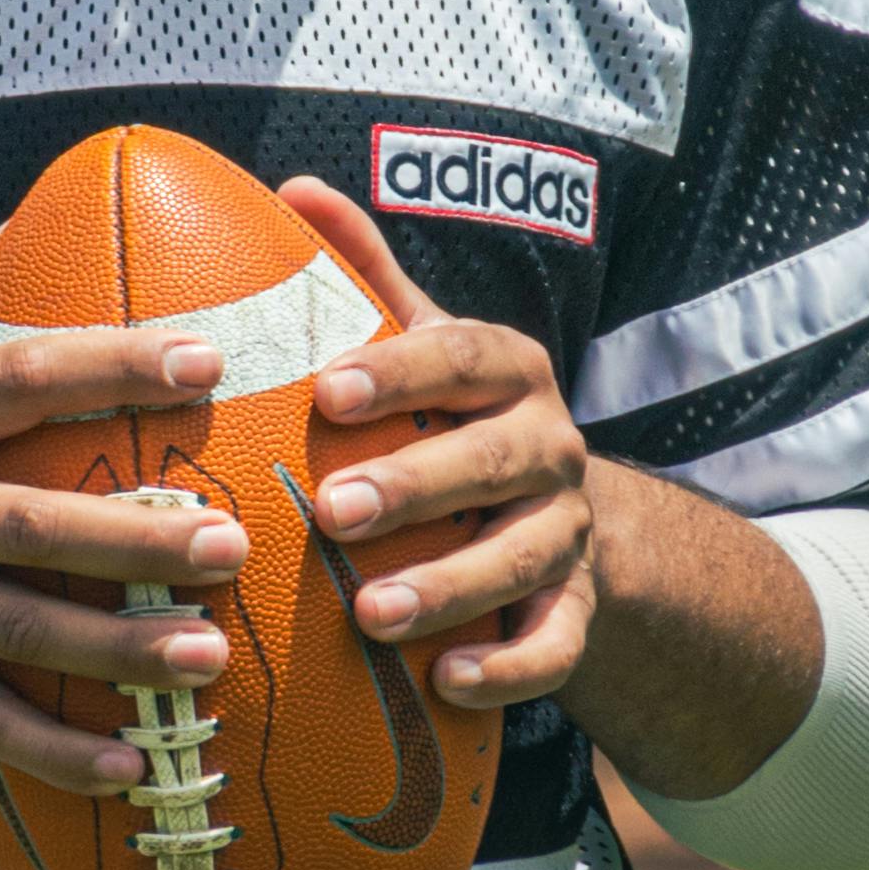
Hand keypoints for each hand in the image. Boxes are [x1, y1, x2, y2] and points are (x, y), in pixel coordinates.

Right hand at [0, 237, 252, 797]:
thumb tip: (25, 216)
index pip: (14, 376)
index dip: (108, 365)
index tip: (202, 360)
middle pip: (27, 521)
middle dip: (134, 536)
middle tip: (229, 543)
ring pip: (13, 627)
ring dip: (114, 648)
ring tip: (206, 657)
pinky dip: (49, 749)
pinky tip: (124, 766)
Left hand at [275, 175, 597, 714]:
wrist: (552, 508)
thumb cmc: (449, 413)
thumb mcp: (418, 339)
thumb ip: (362, 271)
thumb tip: (291, 187)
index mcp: (508, 369)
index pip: (459, 356)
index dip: (398, 372)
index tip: (327, 392)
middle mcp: (551, 443)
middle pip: (493, 460)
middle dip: (417, 484)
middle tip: (335, 512)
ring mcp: (569, 529)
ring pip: (524, 557)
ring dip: (450, 586)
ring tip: (374, 616)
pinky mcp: (577, 607)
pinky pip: (558, 644)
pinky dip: (510, 668)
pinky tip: (450, 682)